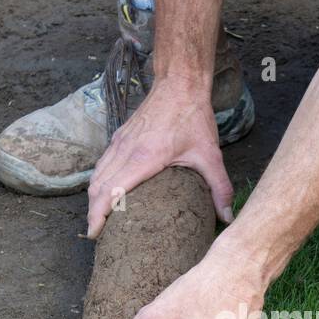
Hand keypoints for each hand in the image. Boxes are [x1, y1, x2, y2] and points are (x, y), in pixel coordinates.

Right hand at [86, 77, 234, 239]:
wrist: (179, 84)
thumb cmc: (193, 117)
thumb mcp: (210, 155)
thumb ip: (219, 188)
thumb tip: (227, 217)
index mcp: (144, 158)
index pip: (110, 191)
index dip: (98, 215)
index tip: (95, 233)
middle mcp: (125, 150)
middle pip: (97, 187)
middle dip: (91, 213)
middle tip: (95, 234)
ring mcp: (119, 142)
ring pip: (96, 175)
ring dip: (92, 198)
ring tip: (97, 218)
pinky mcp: (119, 136)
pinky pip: (102, 163)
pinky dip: (98, 181)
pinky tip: (104, 192)